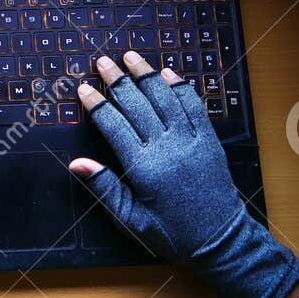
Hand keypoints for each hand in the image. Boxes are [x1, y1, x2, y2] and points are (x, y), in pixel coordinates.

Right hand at [68, 52, 298, 297]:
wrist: (221, 241)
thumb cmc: (172, 234)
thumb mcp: (132, 220)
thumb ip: (105, 188)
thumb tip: (77, 163)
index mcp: (144, 168)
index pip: (114, 126)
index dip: (97, 104)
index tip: (84, 88)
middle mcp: (167, 148)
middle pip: (138, 104)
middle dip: (118, 80)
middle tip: (103, 61)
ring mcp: (191, 141)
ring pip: (165, 98)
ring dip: (147, 75)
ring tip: (131, 56)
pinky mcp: (209, 141)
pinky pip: (194, 106)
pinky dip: (180, 87)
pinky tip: (168, 73)